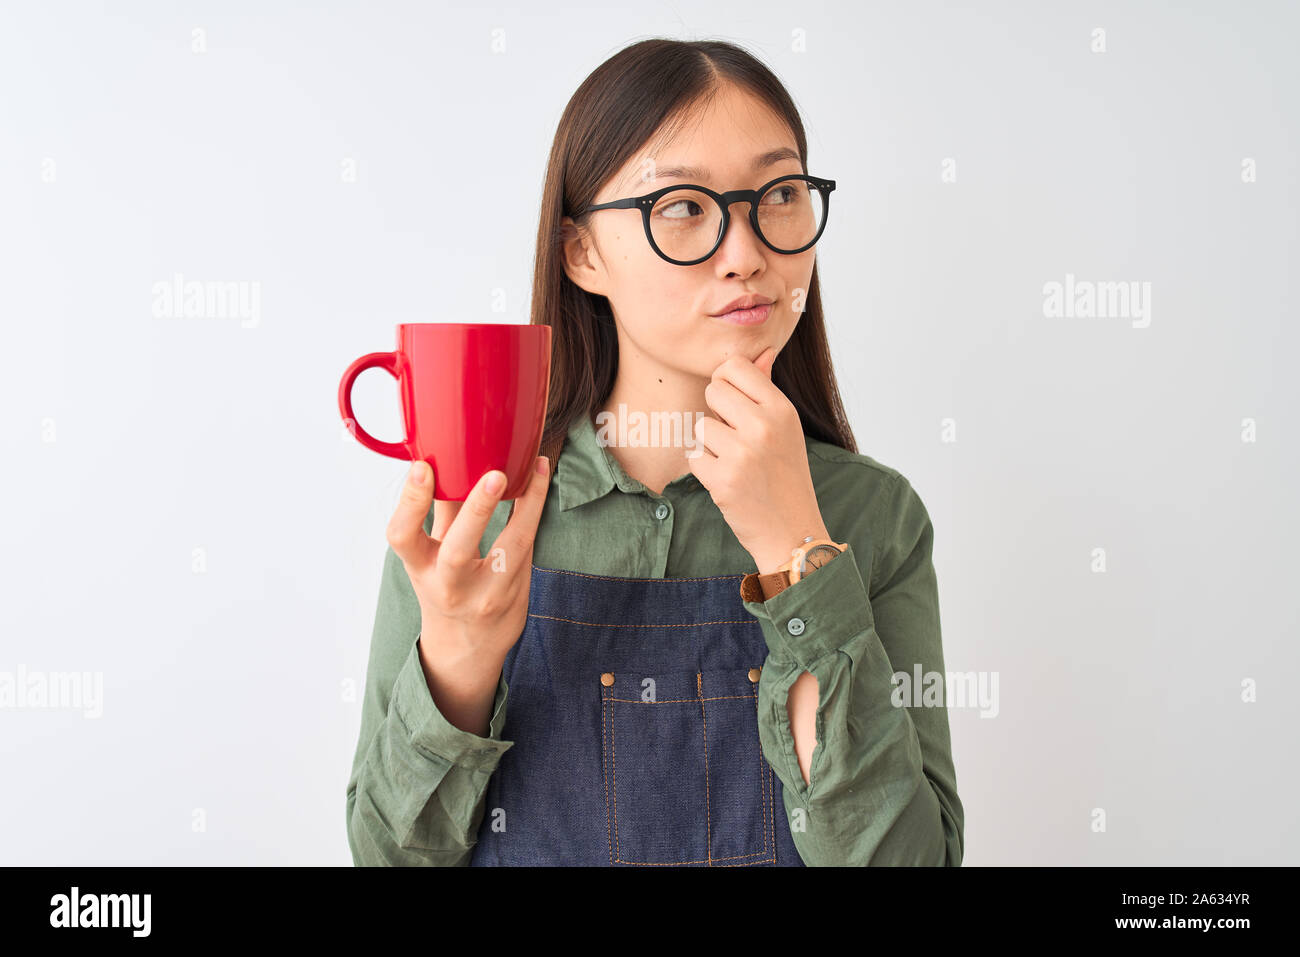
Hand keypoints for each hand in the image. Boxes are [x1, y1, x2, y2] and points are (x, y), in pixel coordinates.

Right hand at [386, 456, 551, 671]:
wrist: (467, 647)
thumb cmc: (446, 588)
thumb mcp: (431, 555)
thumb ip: (439, 513)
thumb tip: (441, 460)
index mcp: (419, 568)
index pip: (402, 537)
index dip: (410, 503)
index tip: (421, 468)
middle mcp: (449, 586)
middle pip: (458, 551)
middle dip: (477, 511)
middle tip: (495, 475)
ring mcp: (486, 595)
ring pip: (509, 549)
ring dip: (526, 506)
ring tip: (536, 468)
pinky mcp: (515, 594)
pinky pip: (528, 547)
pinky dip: (534, 512)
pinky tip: (540, 482)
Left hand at [687, 346, 830, 573]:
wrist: (793, 532)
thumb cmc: (786, 476)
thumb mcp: (787, 429)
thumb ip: (767, 389)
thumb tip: (762, 352)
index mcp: (782, 410)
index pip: (735, 367)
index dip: (726, 383)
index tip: (734, 403)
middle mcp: (763, 427)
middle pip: (713, 391)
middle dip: (717, 413)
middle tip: (736, 438)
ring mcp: (742, 454)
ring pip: (701, 426)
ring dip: (711, 445)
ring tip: (736, 463)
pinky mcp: (722, 480)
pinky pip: (694, 456)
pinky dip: (705, 469)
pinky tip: (728, 481)